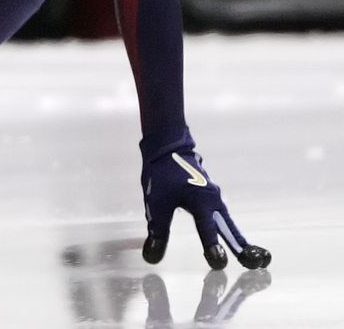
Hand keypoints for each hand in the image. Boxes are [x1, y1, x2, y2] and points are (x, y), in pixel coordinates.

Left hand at [140, 146, 270, 269]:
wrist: (167, 147)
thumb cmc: (162, 174)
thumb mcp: (156, 203)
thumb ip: (158, 230)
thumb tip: (152, 257)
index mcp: (201, 202)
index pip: (208, 230)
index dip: (212, 247)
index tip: (219, 264)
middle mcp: (213, 200)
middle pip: (229, 229)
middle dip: (241, 246)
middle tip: (258, 262)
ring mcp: (213, 197)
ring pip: (228, 222)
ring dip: (238, 239)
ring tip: (250, 255)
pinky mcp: (209, 195)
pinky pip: (221, 215)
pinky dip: (228, 229)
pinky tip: (229, 236)